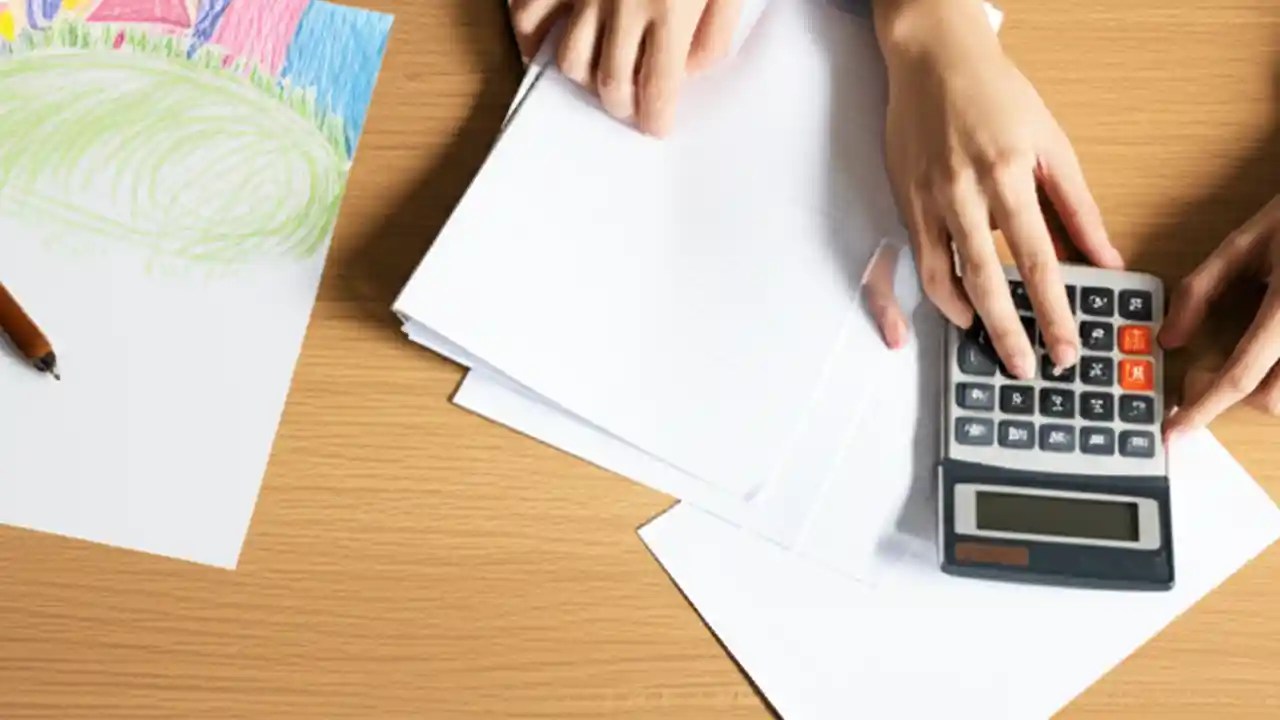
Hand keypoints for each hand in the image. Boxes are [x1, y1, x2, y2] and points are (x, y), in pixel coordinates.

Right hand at [509, 0, 742, 135]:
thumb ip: (715, 28)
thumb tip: (691, 71)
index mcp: (671, 9)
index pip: (658, 89)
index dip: (654, 118)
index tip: (655, 125)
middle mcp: (622, 3)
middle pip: (609, 83)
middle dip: (620, 105)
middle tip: (629, 106)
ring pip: (568, 56)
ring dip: (582, 77)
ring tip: (595, 77)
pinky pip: (528, 11)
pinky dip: (529, 35)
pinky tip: (541, 45)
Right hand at [872, 0, 1122, 376]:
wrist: (932, 60)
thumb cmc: (997, 95)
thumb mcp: (1054, 144)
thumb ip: (1078, 208)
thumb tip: (1104, 259)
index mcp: (1009, 176)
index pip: (1038, 261)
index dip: (1053, 312)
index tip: (1064, 349)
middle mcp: (963, 194)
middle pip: (985, 282)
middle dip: (1005, 333)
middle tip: (1022, 368)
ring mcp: (926, 201)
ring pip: (940, 279)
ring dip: (963, 318)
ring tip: (985, 339)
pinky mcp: (903, 203)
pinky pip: (914, 261)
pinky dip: (927, 293)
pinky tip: (939, 312)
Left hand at [1160, 195, 1279, 437]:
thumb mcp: (1243, 244)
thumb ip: (1201, 291)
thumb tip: (1168, 339)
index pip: (1242, 374)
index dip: (1204, 407)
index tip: (1174, 431)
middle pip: (1272, 398)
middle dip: (1231, 396)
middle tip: (1199, 375)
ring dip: (1262, 390)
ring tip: (1236, 365)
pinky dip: (1279, 375)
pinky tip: (1264, 355)